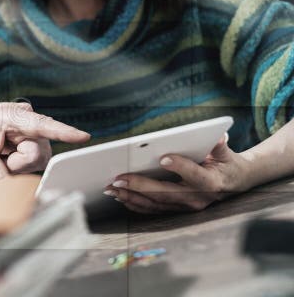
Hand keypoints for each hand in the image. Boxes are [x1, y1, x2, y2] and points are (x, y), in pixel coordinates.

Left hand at [0, 86, 90, 181]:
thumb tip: (6, 190)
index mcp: (16, 116)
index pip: (43, 126)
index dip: (64, 133)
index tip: (83, 137)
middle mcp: (30, 124)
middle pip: (38, 155)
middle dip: (17, 164)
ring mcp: (32, 134)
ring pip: (35, 162)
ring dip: (16, 165)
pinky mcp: (31, 144)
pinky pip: (30, 164)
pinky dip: (15, 165)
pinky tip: (4, 155)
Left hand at [105, 137, 252, 213]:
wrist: (233, 184)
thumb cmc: (226, 164)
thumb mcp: (227, 154)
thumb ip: (220, 146)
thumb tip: (219, 136)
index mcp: (211, 182)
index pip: (194, 175)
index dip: (180, 166)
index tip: (163, 158)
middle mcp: (197, 198)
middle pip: (165, 193)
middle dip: (140, 186)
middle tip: (118, 179)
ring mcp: (185, 207)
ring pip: (155, 204)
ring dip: (132, 197)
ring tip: (111, 189)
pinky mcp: (177, 210)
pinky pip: (153, 210)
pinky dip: (135, 204)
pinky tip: (120, 197)